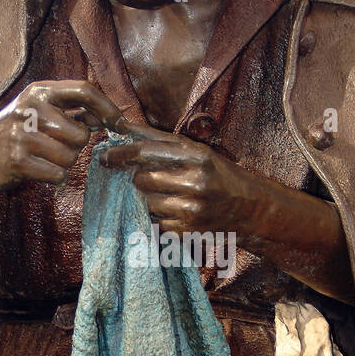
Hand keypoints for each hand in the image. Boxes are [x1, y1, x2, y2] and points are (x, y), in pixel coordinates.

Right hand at [0, 81, 127, 193]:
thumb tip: (111, 116)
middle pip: (81, 134)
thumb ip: (72, 109)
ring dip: (63, 163)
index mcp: (39, 91)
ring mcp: (22, 134)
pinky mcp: (17, 160)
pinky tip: (37, 170)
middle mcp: (30, 108)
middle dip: (76, 146)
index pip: (84, 90)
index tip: (122, 125)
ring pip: (70, 157)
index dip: (108, 108)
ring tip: (43, 158)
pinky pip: (57, 174)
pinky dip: (53, 177)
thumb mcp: (39, 110)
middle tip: (55, 146)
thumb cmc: (16, 131)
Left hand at [102, 123, 354, 304]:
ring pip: (147, 202)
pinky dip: (160, 217)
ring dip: (152, 199)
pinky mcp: (187, 231)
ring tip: (172, 196)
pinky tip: (177, 212)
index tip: (105, 157)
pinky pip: (156, 222)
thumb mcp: (194, 150)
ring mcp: (191, 210)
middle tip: (156, 178)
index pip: (146, 153)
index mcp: (196, 157)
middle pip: (141, 179)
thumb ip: (156, 138)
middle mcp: (195, 183)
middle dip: (142, 178)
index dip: (121, 154)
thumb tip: (120, 124)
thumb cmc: (216, 173)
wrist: (248, 207)